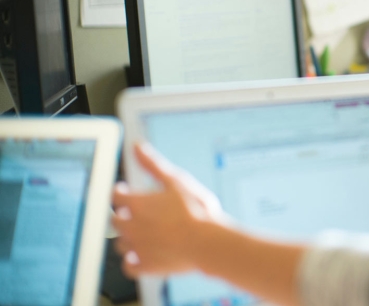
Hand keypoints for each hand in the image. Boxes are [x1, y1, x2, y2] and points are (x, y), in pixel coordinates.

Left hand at [112, 143, 228, 277]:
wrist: (208, 243)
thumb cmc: (196, 211)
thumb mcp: (176, 181)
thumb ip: (153, 165)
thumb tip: (137, 148)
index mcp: (136, 204)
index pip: (114, 196)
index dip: (120, 192)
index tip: (127, 192)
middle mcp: (130, 226)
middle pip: (114, 220)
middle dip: (124, 215)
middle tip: (140, 214)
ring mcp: (136, 247)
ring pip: (120, 243)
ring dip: (129, 238)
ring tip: (145, 234)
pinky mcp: (145, 265)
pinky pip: (128, 266)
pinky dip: (133, 261)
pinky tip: (144, 255)